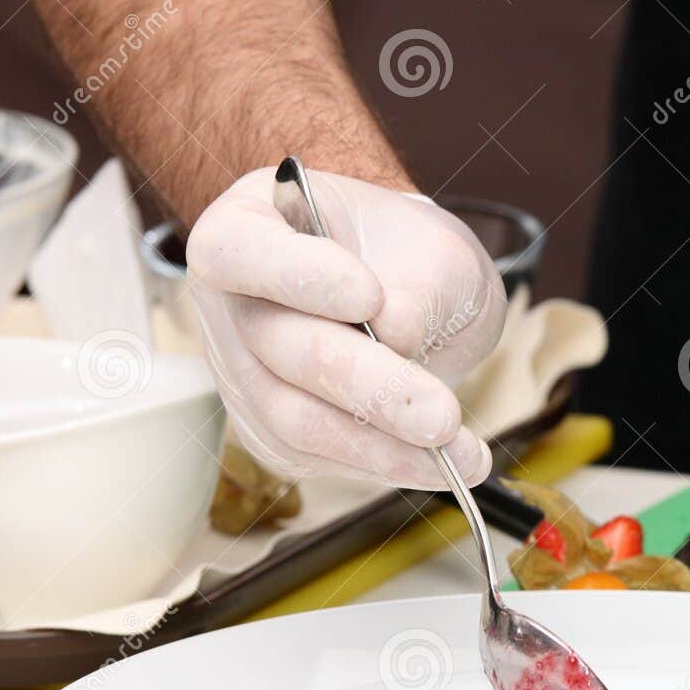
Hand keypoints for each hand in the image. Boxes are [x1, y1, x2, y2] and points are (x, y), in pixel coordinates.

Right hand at [187, 168, 506, 487]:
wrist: (418, 298)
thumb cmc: (414, 259)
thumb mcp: (435, 251)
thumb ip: (418, 287)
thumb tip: (394, 338)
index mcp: (250, 226)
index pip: (235, 249)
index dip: (296, 276)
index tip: (371, 297)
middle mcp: (230, 303)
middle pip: (276, 347)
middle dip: (368, 385)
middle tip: (442, 415)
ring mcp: (243, 373)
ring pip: (294, 418)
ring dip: (383, 443)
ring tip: (458, 451)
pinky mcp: (270, 432)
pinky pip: (317, 457)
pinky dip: (385, 462)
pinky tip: (443, 463)